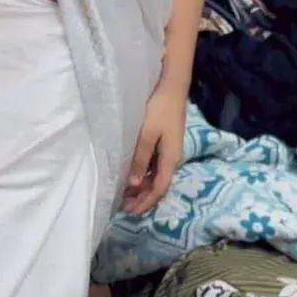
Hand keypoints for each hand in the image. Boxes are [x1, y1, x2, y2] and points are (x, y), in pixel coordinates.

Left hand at [123, 83, 186, 216]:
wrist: (172, 85)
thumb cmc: (159, 108)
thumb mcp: (147, 133)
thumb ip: (140, 158)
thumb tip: (134, 184)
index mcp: (171, 158)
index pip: (159, 189)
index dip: (145, 202)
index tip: (130, 211)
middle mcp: (172, 157)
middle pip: (159, 185)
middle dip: (143, 198)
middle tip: (124, 206)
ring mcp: (169, 149)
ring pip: (156, 176)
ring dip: (142, 187)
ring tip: (125, 193)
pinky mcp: (164, 141)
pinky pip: (154, 165)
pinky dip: (143, 174)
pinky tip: (132, 174)